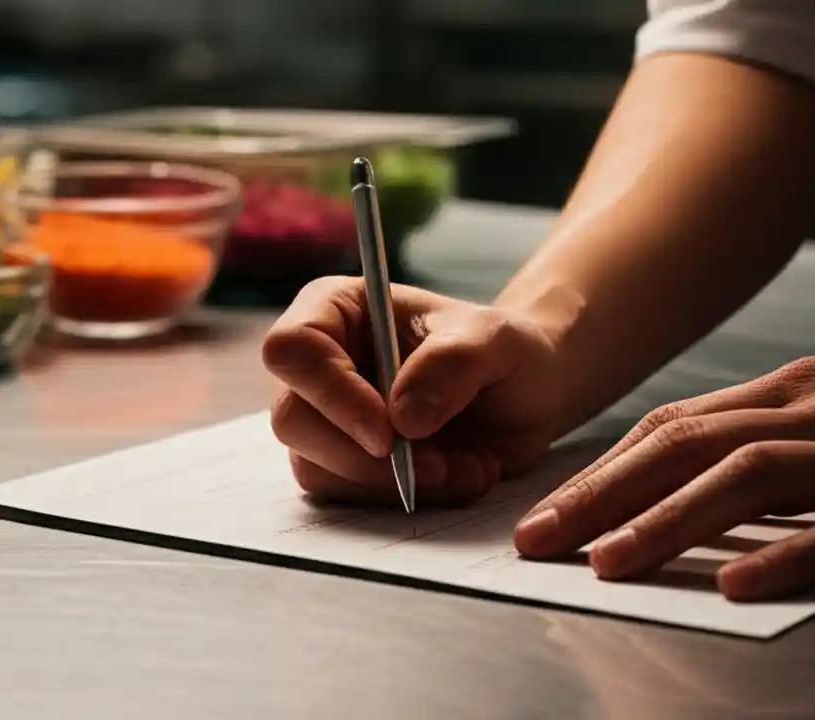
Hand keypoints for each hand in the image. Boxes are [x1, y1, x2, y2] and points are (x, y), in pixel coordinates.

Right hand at [262, 277, 562, 505]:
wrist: (523, 395)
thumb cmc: (502, 351)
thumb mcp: (495, 341)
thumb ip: (452, 363)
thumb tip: (403, 417)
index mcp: (336, 309)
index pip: (292, 348)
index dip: (331, 393)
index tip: (389, 431)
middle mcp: (317, 364)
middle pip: (292, 419)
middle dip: (363, 455)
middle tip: (435, 463)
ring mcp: (324, 418)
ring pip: (316, 467)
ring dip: (392, 482)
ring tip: (464, 466)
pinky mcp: (341, 464)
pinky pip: (346, 497)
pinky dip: (404, 498)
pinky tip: (455, 476)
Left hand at [514, 356, 814, 600]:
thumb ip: (754, 444)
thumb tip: (657, 489)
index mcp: (792, 393)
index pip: (673, 426)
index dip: (601, 472)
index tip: (542, 515)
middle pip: (690, 446)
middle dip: (604, 495)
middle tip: (539, 540)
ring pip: (753, 479)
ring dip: (670, 522)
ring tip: (609, 564)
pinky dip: (789, 554)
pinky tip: (737, 584)